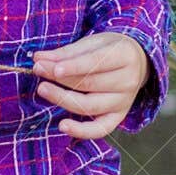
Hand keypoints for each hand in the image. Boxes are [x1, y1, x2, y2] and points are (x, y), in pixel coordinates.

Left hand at [31, 31, 148, 138]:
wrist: (137, 62)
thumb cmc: (109, 50)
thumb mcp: (92, 44)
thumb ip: (65, 53)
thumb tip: (38, 57)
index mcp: (125, 56)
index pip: (97, 62)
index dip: (73, 66)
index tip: (51, 66)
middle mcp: (128, 80)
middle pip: (90, 84)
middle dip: (61, 78)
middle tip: (38, 69)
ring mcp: (124, 102)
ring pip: (90, 105)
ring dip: (63, 99)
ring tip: (43, 89)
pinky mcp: (118, 117)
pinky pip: (100, 129)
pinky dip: (81, 131)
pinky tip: (63, 126)